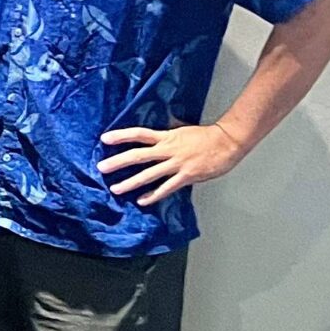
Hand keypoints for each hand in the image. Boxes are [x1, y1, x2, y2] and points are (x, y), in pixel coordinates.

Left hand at [97, 123, 245, 204]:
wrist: (228, 141)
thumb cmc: (205, 136)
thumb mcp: (181, 131)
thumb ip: (166, 136)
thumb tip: (152, 137)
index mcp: (166, 136)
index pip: (139, 134)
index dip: (121, 136)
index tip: (104, 139)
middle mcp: (168, 150)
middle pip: (138, 155)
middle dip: (118, 162)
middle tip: (101, 168)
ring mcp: (177, 164)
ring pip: (149, 174)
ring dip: (131, 182)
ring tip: (116, 189)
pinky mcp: (187, 176)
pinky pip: (167, 188)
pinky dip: (154, 195)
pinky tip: (142, 200)